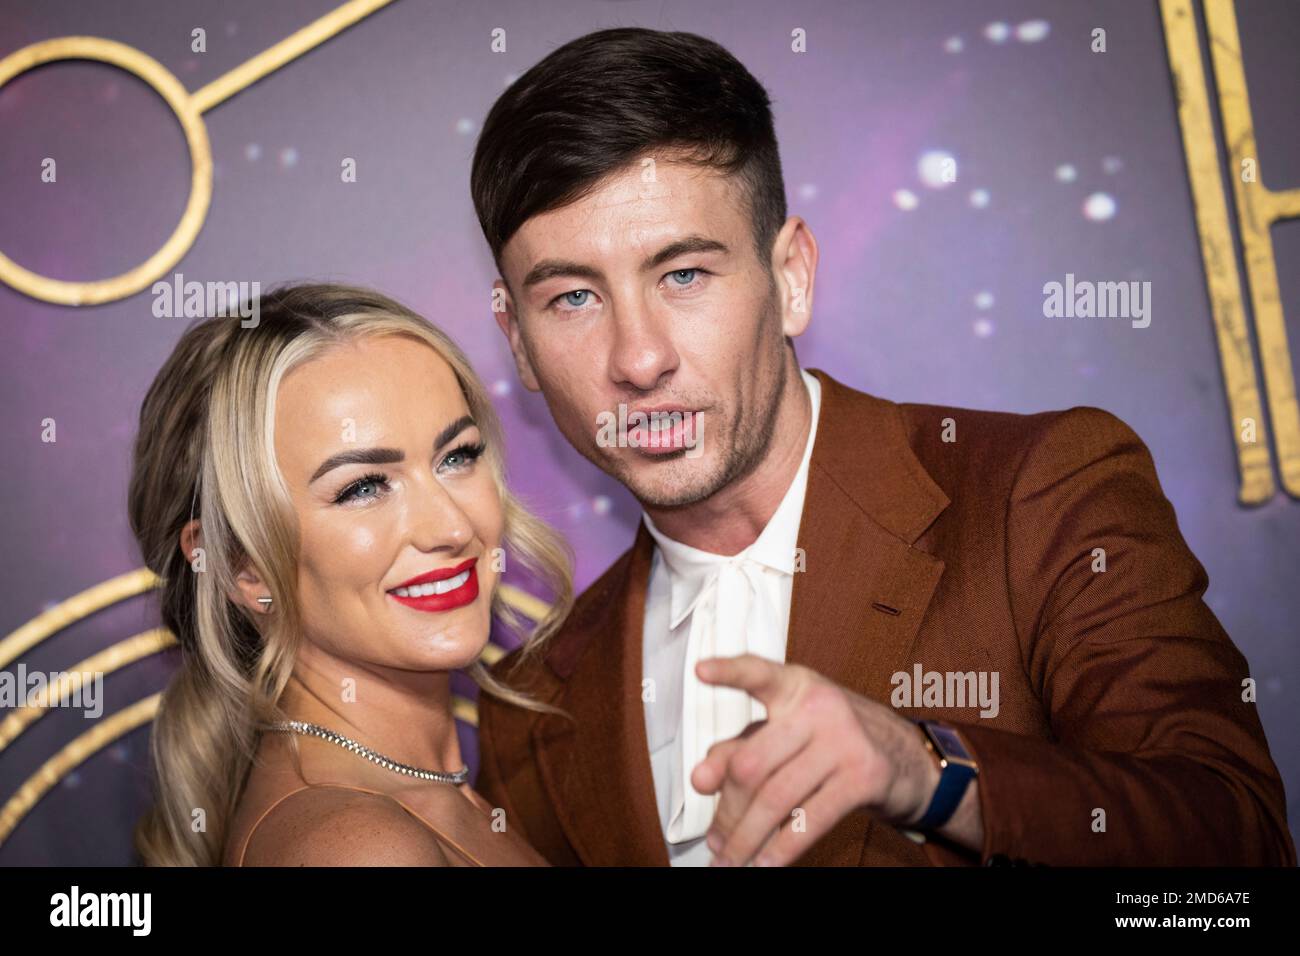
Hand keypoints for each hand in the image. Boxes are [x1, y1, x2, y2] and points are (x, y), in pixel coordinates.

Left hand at [691, 654, 942, 865]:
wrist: (907, 757)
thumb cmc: (833, 741)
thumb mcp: (789, 732)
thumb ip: (742, 746)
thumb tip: (701, 779)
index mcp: (794, 686)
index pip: (759, 673)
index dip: (729, 671)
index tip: (700, 670)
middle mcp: (818, 705)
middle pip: (751, 763)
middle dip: (727, 811)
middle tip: (714, 839)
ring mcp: (844, 739)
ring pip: (775, 798)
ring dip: (746, 838)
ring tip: (729, 860)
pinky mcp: (863, 776)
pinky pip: (810, 820)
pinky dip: (781, 849)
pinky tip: (765, 864)